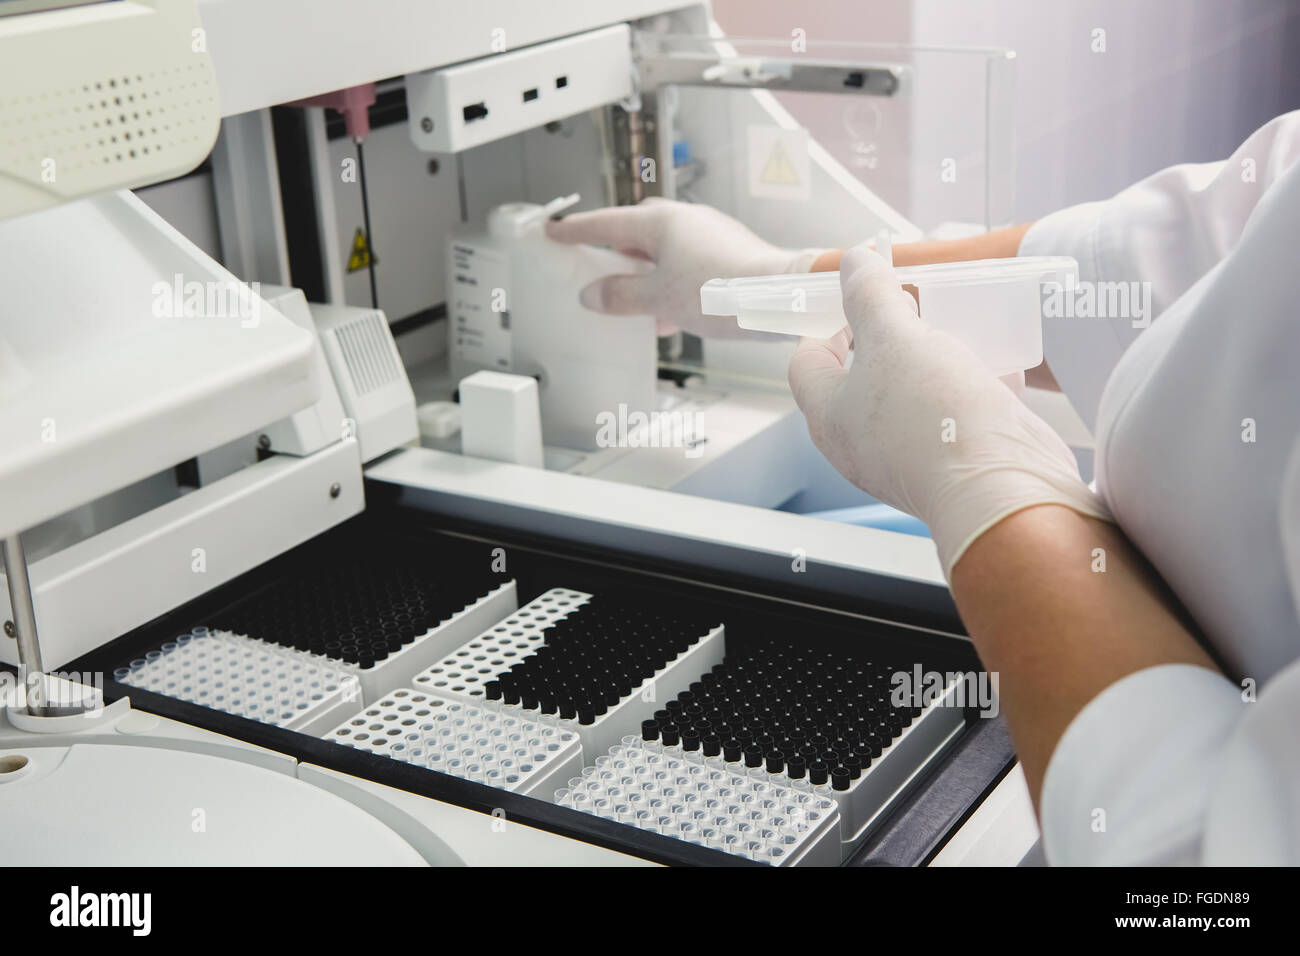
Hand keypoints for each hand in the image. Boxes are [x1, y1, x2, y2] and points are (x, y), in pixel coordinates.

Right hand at [544, 197, 822, 337]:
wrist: (781, 298)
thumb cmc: (724, 290)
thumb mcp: (659, 299)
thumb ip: (621, 297)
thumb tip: (594, 294)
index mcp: (661, 222)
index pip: (606, 223)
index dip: (576, 230)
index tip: (554, 230)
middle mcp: (685, 221)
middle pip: (636, 232)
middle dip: (613, 250)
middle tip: (592, 265)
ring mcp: (709, 236)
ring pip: (663, 251)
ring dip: (643, 273)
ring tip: (628, 299)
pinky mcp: (728, 255)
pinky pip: (685, 265)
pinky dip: (668, 284)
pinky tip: (667, 315)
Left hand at [787, 242, 1110, 577]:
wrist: (1002, 488)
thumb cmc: (934, 415)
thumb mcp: (895, 336)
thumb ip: (870, 294)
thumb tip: (853, 261)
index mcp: (829, 415)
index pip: (807, 361)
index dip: (826, 323)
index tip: (858, 298)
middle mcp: (859, 443)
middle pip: (860, 378)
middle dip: (888, 338)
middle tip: (910, 308)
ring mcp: (906, 457)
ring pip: (910, 397)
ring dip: (933, 361)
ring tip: (954, 330)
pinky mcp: (951, 464)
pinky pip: (953, 418)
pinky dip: (971, 390)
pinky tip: (998, 367)